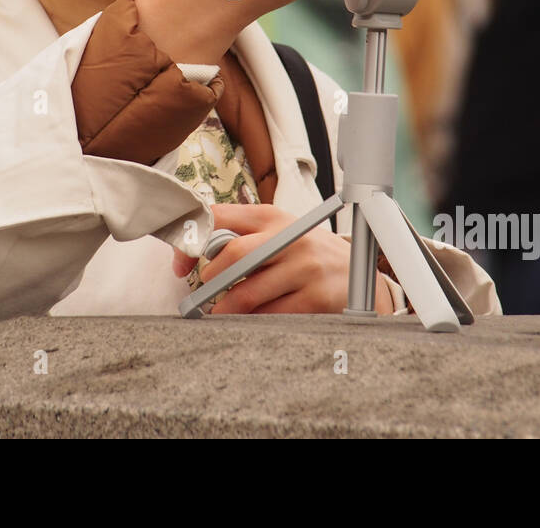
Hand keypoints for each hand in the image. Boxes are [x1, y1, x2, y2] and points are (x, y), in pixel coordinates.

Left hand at [171, 203, 393, 313]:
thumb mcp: (279, 232)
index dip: (193, 239)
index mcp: (271, 216)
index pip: (220, 216)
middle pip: (233, 254)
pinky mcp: (315, 296)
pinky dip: (253, 321)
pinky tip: (250, 321)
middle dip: (210, 278)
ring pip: (248, 292)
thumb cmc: (306, 254)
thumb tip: (197, 253)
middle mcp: (288, 237)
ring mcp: (303, 266)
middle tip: (202, 294)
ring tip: (220, 313)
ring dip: (226, 309)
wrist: (359, 276)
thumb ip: (243, 236)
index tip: (180, 263)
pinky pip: (271, 314)